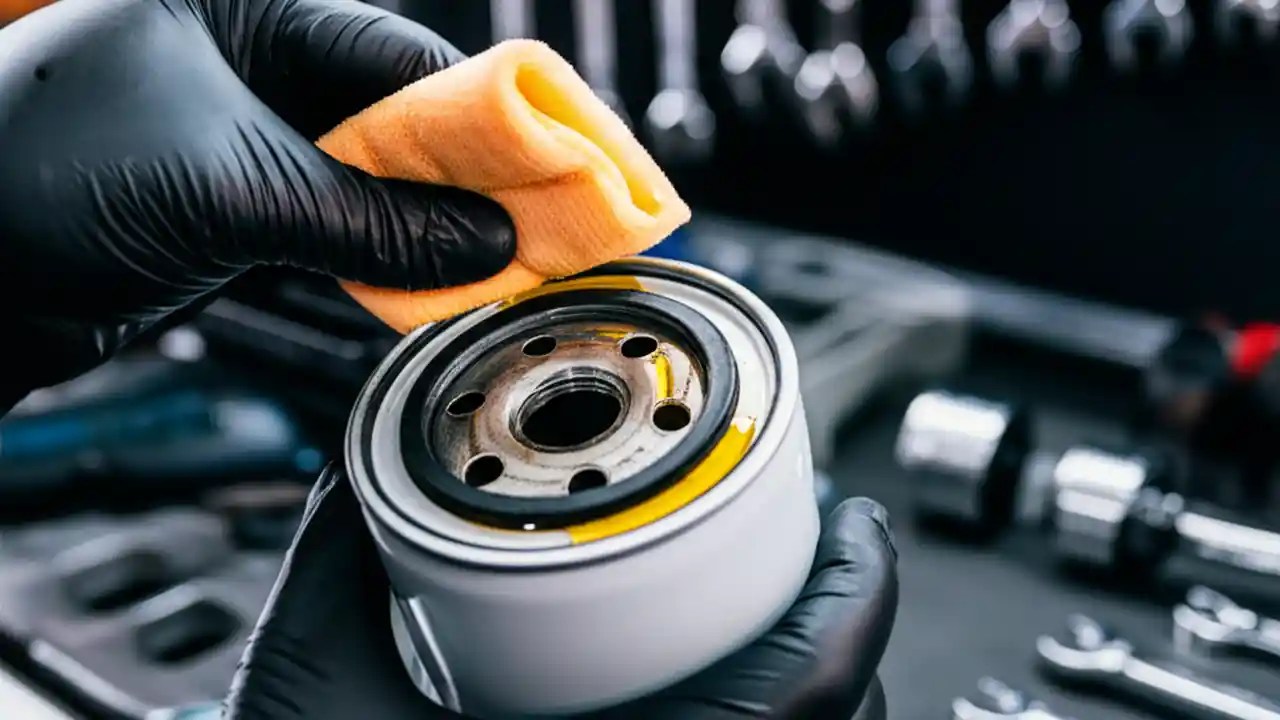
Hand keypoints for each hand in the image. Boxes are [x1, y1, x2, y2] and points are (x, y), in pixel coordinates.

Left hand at [0, 0, 514, 410]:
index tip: (554, 159)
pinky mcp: (237, 209)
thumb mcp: (233, 188)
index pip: (398, 55)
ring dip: (431, 224)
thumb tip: (486, 239)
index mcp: (245, 12)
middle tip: (545, 218)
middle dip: (469, 174)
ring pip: (371, 180)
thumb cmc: (45, 178)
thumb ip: (370, 218)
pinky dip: (384, 257)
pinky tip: (431, 280)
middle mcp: (251, 67)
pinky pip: (337, 227)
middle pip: (395, 118)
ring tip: (504, 258)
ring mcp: (246, 140)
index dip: (487, 113)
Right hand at [225, 466, 897, 719]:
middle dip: (841, 624)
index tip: (853, 518)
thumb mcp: (309, 696)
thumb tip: (353, 477)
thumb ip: (337, 570)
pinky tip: (711, 697)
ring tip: (767, 618)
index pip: (812, 689)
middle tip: (802, 549)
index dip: (859, 590)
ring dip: (812, 681)